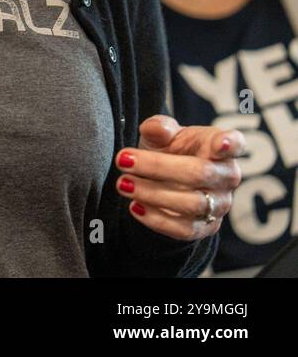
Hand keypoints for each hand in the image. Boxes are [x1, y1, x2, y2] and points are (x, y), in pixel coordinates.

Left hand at [115, 115, 244, 239]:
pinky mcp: (206, 227)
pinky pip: (184, 229)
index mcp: (220, 146)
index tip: (219, 143)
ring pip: (192, 204)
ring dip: (153, 194)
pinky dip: (157, 219)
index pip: (234, 143)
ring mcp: (220, 204)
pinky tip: (135, 206)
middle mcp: (226, 176)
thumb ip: (159, 127)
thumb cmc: (170, 150)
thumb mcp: (161, 134)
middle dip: (157, 166)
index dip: (229, 143)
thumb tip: (156, 129)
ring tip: (123, 184)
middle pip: (200, 173)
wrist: (165, 180)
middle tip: (123, 160)